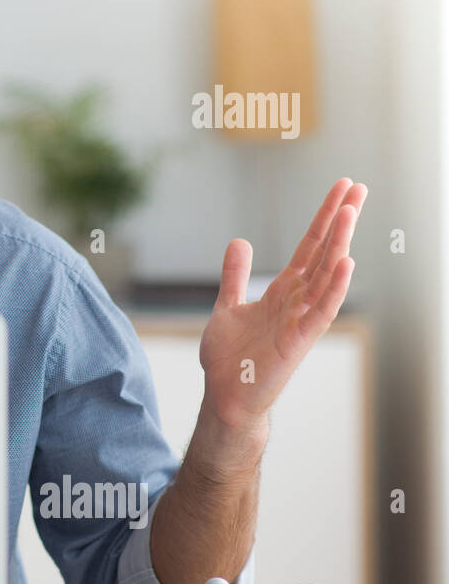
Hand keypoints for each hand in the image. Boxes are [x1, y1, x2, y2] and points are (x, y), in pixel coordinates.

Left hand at [199, 178, 366, 430]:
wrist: (225, 396)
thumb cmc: (230, 358)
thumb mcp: (227, 306)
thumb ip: (235, 276)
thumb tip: (240, 242)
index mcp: (282, 292)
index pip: (310, 247)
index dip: (323, 218)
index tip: (342, 189)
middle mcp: (297, 301)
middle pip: (324, 253)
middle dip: (339, 220)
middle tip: (358, 187)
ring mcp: (301, 319)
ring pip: (326, 275)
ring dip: (339, 243)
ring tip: (350, 211)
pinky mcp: (299, 340)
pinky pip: (322, 310)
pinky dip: (335, 287)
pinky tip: (347, 262)